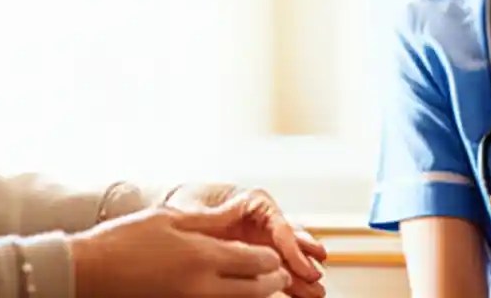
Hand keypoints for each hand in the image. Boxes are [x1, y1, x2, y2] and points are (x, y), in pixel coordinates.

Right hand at [69, 207, 291, 297]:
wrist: (88, 272)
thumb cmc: (125, 240)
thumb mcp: (169, 218)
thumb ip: (211, 219)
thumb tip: (243, 209)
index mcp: (201, 255)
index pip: (256, 262)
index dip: (272, 260)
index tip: (276, 256)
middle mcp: (202, 285)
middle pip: (255, 291)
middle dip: (271, 283)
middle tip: (277, 276)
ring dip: (253, 295)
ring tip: (259, 286)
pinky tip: (230, 291)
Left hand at [166, 185, 328, 297]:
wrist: (174, 214)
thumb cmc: (184, 205)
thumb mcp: (193, 207)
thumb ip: (211, 213)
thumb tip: (224, 213)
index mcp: (251, 201)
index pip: (277, 221)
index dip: (290, 242)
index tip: (298, 261)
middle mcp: (261, 219)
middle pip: (289, 238)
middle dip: (303, 258)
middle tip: (314, 276)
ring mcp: (261, 238)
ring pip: (288, 255)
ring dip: (301, 271)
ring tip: (315, 290)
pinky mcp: (257, 254)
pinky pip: (277, 267)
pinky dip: (290, 279)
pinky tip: (302, 292)